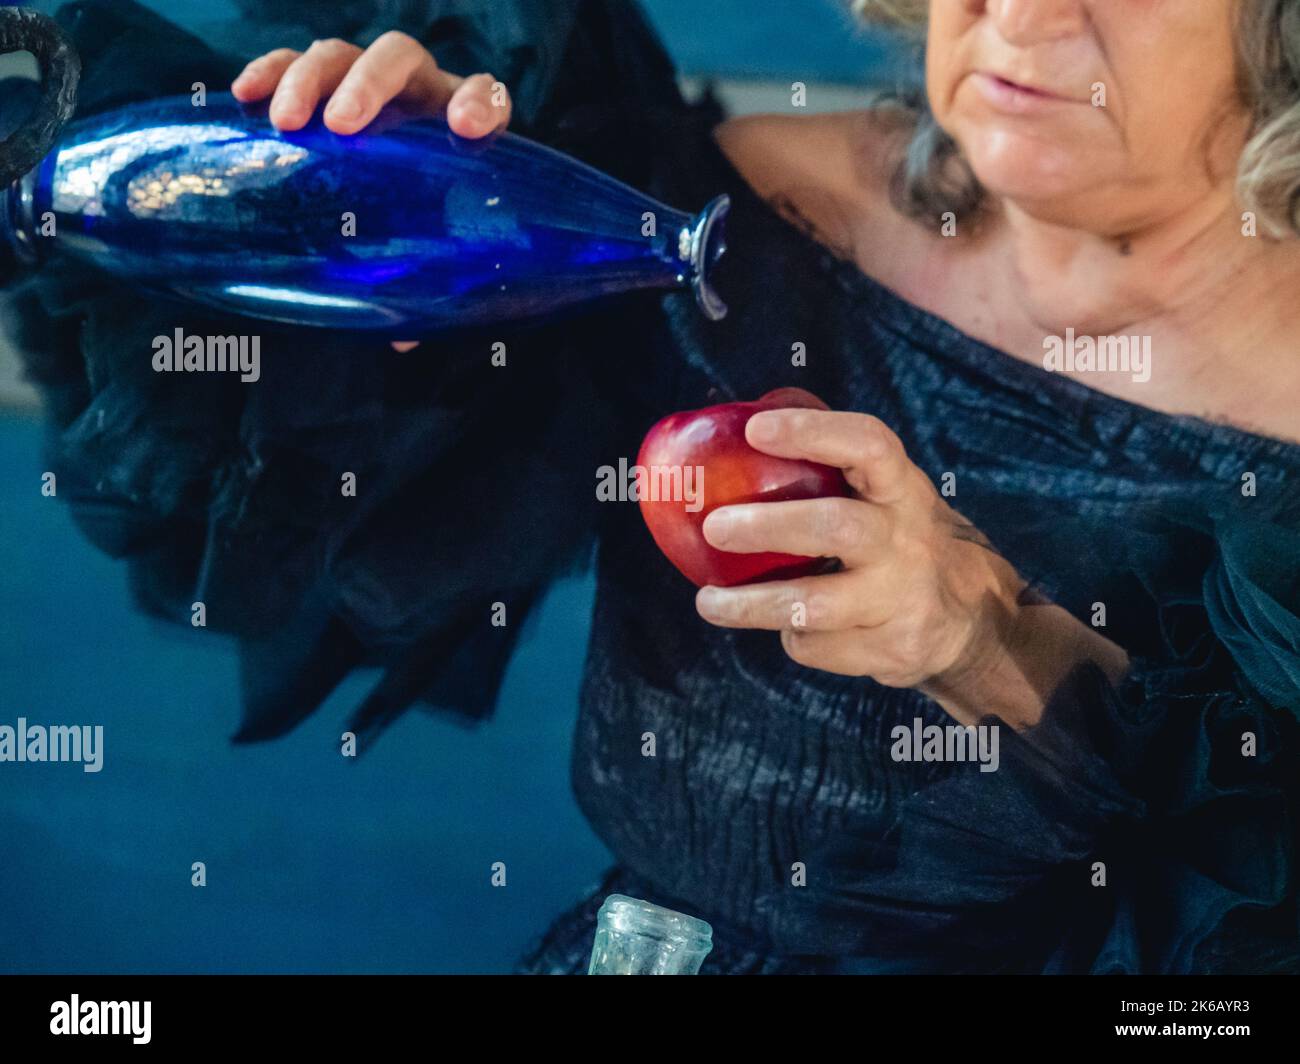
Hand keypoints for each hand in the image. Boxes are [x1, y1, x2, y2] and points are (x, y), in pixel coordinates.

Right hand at [231, 32, 512, 350]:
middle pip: (397, 59)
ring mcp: (362, 82)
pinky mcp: (318, 83)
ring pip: (339, 55)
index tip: (466, 126)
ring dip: (310, 79)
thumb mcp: (424, 253)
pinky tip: (245, 94)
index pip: (482, 97)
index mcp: (456, 128)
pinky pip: (290, 60)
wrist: (391, 197)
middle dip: (370, 85)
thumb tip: (402, 339)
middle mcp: (414, 92)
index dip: (479, 105)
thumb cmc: (413, 226)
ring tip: (286, 121)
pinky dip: (269, 70)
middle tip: (341, 125)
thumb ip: (423, 288)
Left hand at [692, 408, 1125, 728]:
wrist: (969, 618)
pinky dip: (792, 638)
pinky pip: (819, 645)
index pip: (868, 446)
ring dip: (754, 604)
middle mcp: (906, 540)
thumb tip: (736, 435)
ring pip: (816, 604)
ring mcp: (901, 598)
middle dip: (770, 526)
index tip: (757, 429)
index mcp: (901, 489)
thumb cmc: (898, 541)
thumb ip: (832, 473)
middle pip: (837, 527)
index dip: (813, 432)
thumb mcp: (886, 498)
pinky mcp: (891, 649)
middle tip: (715, 526)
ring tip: (708, 602)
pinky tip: (782, 627)